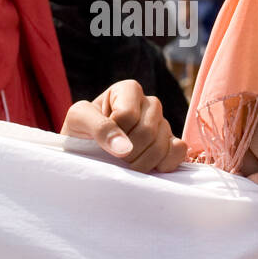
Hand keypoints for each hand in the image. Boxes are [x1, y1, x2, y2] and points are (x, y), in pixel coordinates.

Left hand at [60, 79, 186, 172]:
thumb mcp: (78, 120)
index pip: (128, 115)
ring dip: (141, 163)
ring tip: (126, 166)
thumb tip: (124, 147)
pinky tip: (150, 168)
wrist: (86, 151)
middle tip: (114, 160)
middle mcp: (149, 103)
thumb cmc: (80, 131)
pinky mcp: (172, 142)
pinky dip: (165, 163)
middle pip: (147, 131)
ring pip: (162, 143)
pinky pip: (179, 150)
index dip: (114, 134)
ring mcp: (163, 123)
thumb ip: (98, 127)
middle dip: (128, 152)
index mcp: (128, 90)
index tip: (100, 141)